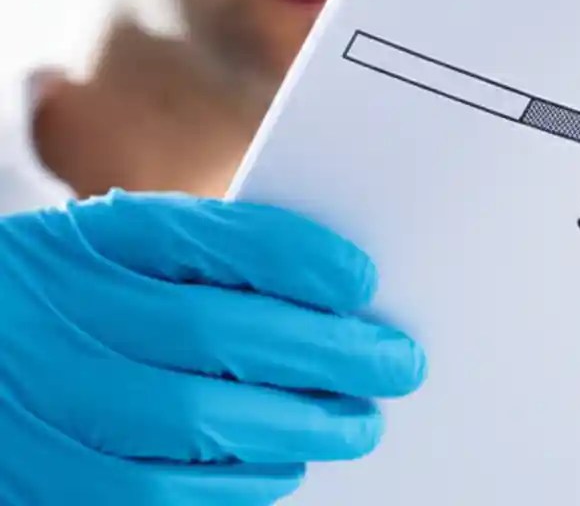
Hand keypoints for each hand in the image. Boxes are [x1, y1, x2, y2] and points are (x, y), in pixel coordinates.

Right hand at [0, 190, 424, 504]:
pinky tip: (283, 467)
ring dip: (300, 426)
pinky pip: (157, 491)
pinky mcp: (45, 477)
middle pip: (216, 331)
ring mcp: (46, 399)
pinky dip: (240, 484)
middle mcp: (61, 313)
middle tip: (397, 364)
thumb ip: (204, 267)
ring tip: (358, 422)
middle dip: (327, 353)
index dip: (296, 256)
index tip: (362, 278)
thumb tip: (331, 297)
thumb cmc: (69, 307)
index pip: (207, 236)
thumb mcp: (115, 258)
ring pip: (196, 420)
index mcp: (89, 243)